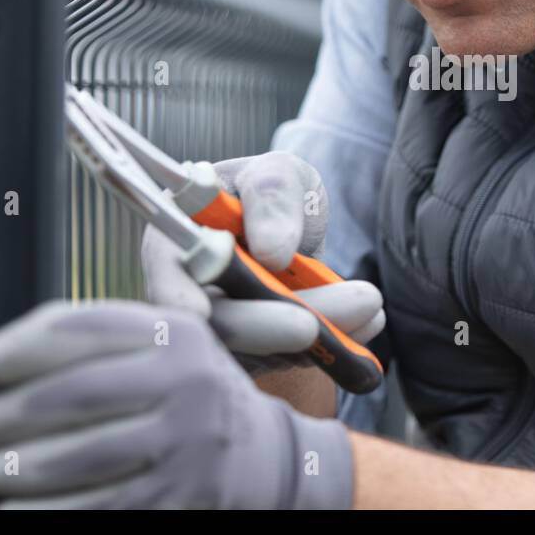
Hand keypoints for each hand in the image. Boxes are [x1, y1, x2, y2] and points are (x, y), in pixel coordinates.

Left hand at [0, 299, 353, 508]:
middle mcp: (187, 383)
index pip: (88, 328)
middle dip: (9, 415)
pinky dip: (44, 513)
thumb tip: (8, 352)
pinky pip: (98, 510)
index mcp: (177, 335)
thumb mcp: (169, 348)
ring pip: (81, 458)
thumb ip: (104, 339)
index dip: (23, 344)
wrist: (266, 456)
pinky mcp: (179, 497)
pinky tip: (15, 510)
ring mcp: (187, 445)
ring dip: (16, 470)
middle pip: (77, 394)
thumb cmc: (193, 395)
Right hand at [140, 151, 383, 372]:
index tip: (200, 310)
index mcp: (173, 243)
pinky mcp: (257, 356)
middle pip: (217, 324)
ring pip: (260, 351)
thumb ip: (271, 196)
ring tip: (369, 306)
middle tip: (316, 325)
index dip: (175, 296)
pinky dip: (331, 344)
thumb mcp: (278, 174)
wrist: (297, 228)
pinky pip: (289, 360)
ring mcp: (221, 331)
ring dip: (317, 334)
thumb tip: (272, 250)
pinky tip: (367, 322)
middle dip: (269, 326)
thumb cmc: (274, 195)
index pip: (164, 276)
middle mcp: (187, 295)